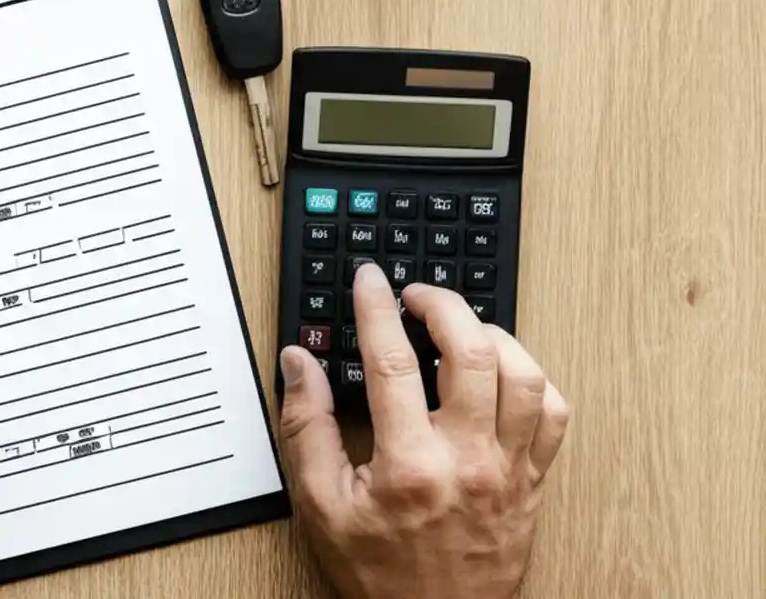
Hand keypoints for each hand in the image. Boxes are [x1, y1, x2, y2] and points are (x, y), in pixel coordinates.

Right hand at [279, 264, 569, 598]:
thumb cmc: (379, 575)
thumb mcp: (320, 506)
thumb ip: (306, 428)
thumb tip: (299, 364)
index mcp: (410, 465)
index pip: (394, 363)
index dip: (377, 310)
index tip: (369, 281)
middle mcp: (468, 461)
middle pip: (473, 351)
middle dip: (443, 305)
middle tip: (416, 295)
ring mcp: (509, 470)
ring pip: (524, 375)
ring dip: (493, 335)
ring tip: (461, 328)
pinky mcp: (532, 483)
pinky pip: (552, 414)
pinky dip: (533, 378)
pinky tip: (503, 372)